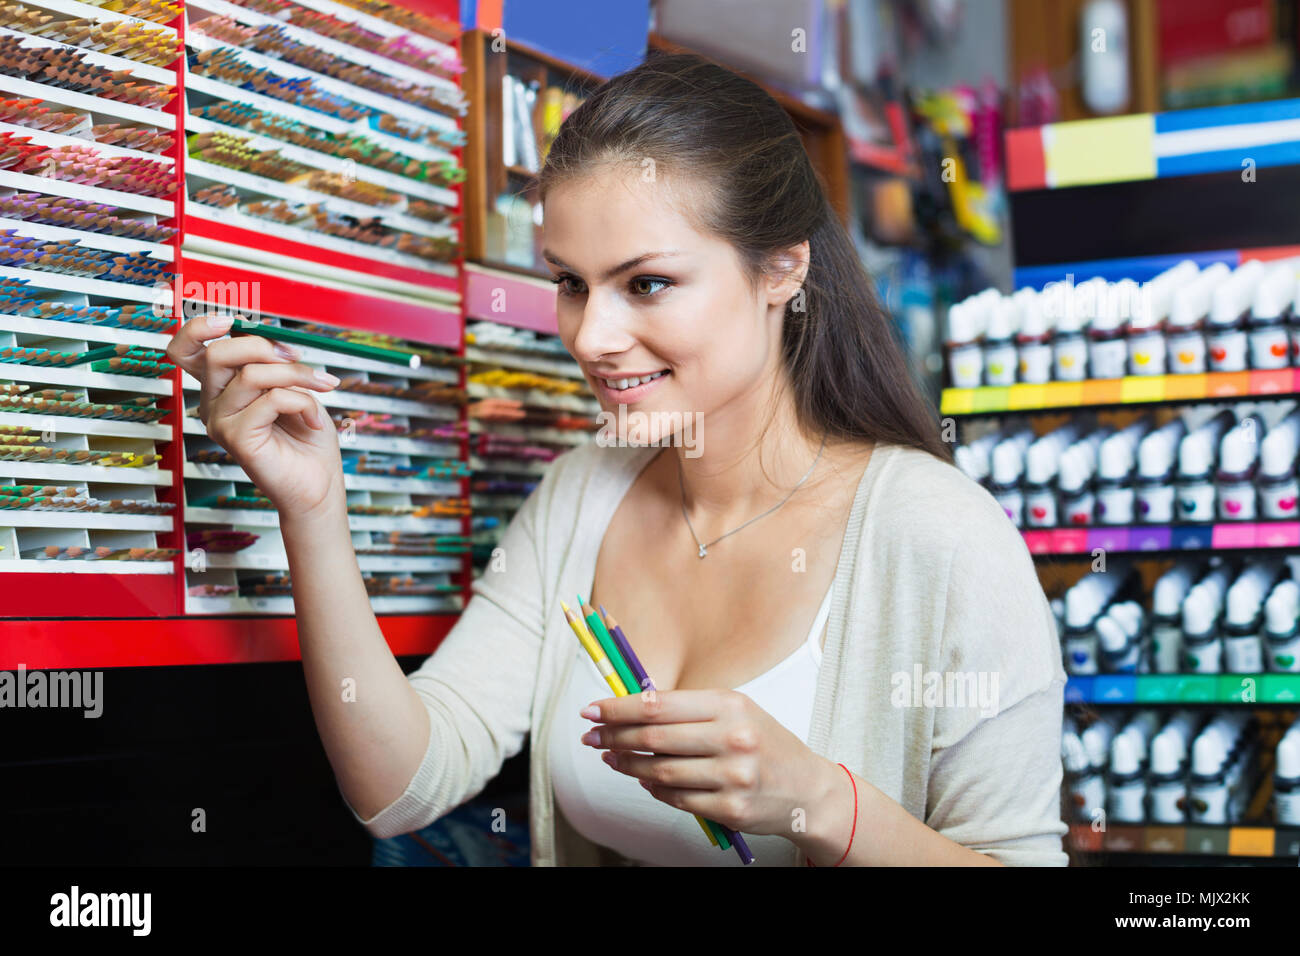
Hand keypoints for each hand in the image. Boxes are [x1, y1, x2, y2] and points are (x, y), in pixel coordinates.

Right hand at [165, 312, 345, 518]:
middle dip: (264, 346)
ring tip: (320, 389)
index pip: (185, 351)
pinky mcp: (236, 438)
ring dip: (296, 375)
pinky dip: (302, 402)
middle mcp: (214, 403)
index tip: (228, 320)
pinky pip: (271, 400)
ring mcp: (221, 422)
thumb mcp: (293, 387)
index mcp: (222, 386)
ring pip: (251, 374)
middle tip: (296, 359)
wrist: (319, 483)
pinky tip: (313, 419)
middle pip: (217, 354)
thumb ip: (274, 364)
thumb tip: (274, 344)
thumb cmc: (307, 437)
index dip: (197, 328)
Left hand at [579, 688, 837, 840]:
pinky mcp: (731, 809)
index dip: (618, 708)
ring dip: (627, 765)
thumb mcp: (736, 712)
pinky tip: (643, 779)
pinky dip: (653, 789)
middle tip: (592, 736)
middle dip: (614, 736)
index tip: (593, 709)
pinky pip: (676, 799)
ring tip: (611, 757)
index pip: (659, 704)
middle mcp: (732, 738)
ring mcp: (732, 776)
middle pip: (654, 738)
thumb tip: (631, 706)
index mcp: (730, 705)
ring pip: (660, 771)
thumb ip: (689, 709)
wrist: (808, 789)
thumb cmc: (765, 744)